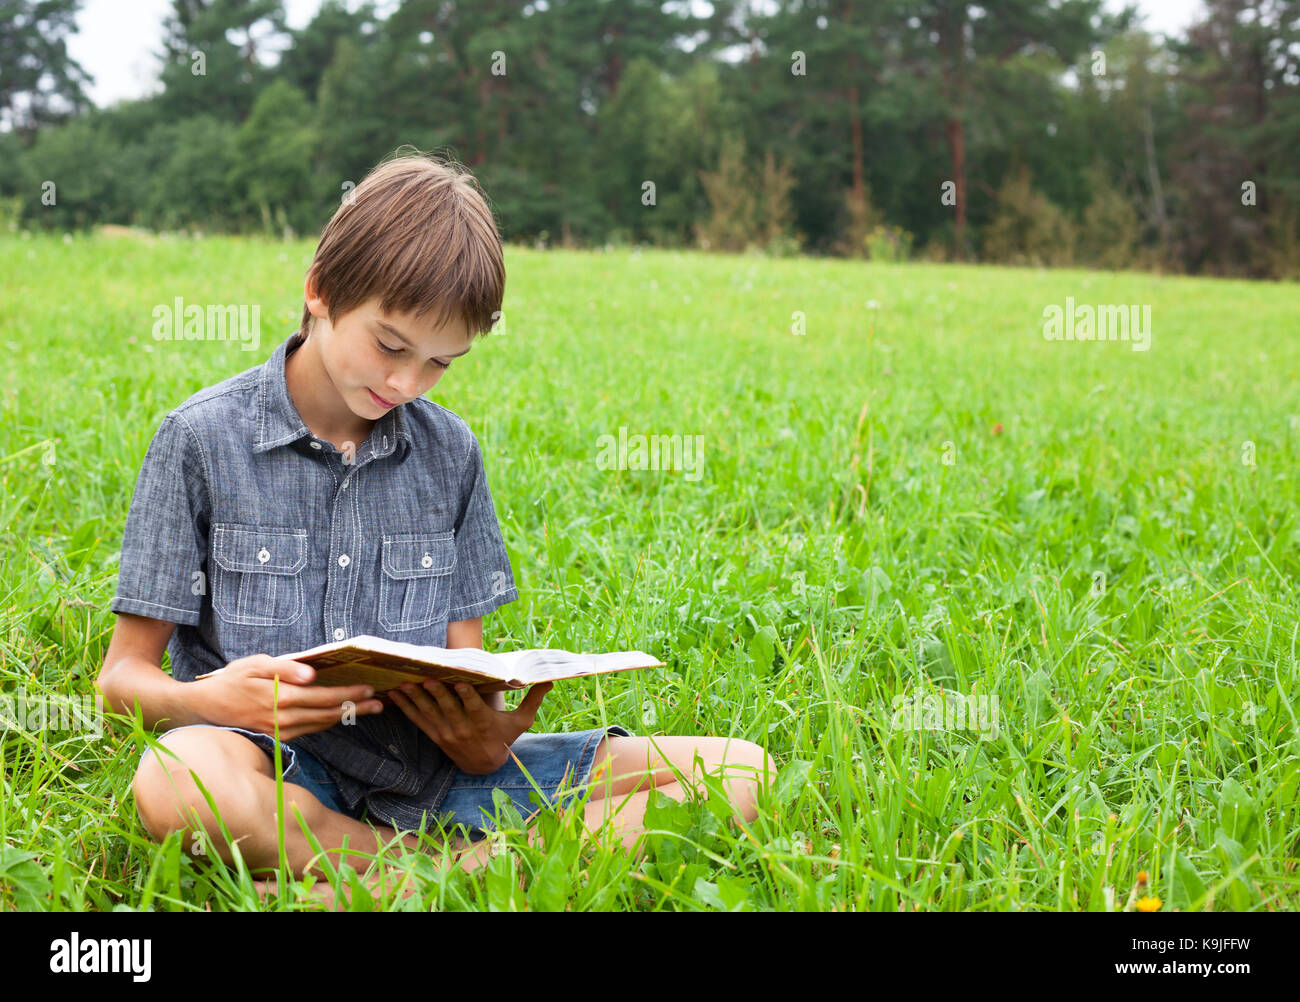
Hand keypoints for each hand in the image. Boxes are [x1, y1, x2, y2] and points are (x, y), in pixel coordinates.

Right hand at [193, 654, 384, 740]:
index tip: (370, 689)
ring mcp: (281, 733)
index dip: (349, 694)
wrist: (203, 709)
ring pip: (321, 724)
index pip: (324, 697)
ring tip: (368, 709)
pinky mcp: (277, 739)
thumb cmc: (230, 681)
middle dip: (356, 708)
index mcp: (280, 699)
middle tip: (380, 703)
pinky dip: (327, 722)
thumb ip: (284, 669)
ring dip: (346, 716)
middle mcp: (283, 720)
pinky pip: (309, 730)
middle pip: (328, 714)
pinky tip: (339, 715)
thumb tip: (312, 675)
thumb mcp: (254, 665)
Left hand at [389, 679, 552, 774]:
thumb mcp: (521, 721)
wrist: (485, 766)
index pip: (475, 708)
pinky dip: (407, 707)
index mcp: (483, 724)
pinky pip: (418, 720)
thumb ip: (532, 700)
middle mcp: (463, 729)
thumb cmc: (504, 738)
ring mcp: (446, 733)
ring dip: (417, 698)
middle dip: (437, 694)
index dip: (468, 696)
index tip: (461, 682)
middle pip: (449, 709)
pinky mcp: (435, 735)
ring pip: (430, 713)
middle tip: (428, 678)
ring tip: (405, 683)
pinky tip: (396, 694)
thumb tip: (550, 680)